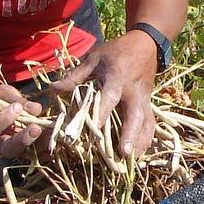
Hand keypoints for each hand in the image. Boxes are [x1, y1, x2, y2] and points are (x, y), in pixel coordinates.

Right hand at [0, 82, 46, 158]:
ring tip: (53, 134)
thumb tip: (35, 109)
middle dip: (23, 140)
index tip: (17, 107)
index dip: (4, 119)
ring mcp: (12, 149)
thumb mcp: (3, 94)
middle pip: (7, 149)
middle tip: (37, 128)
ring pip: (24, 154)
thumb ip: (15, 100)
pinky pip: (36, 156)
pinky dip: (47, 151)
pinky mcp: (24, 152)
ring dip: (40, 146)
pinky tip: (58, 143)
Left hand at [49, 32, 159, 157]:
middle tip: (123, 152)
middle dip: (130, 134)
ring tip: (131, 159)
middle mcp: (133, 91)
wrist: (146, 44)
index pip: (109, 98)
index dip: (102, 113)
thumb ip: (75, 76)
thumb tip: (53, 90)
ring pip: (146, 122)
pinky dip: (146, 138)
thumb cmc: (116, 51)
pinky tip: (138, 154)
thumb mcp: (94, 58)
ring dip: (140, 141)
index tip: (94, 129)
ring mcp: (143, 99)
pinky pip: (150, 123)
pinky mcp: (149, 103)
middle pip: (135, 115)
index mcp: (117, 78)